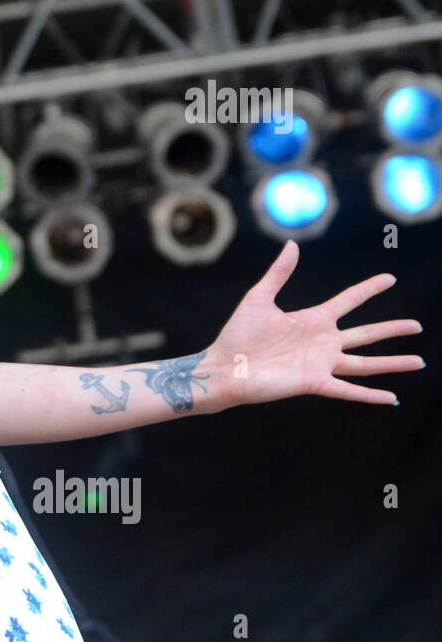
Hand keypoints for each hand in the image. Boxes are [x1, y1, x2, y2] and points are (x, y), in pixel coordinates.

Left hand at [207, 240, 423, 406]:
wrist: (223, 367)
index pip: (348, 301)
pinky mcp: (314, 383)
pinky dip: (370, 395)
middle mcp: (322, 342)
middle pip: (366, 334)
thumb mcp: (258, 298)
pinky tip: (392, 397)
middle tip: (418, 325)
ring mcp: (320, 363)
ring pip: (366, 364)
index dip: (369, 289)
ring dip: (392, 363)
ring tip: (419, 361)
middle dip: (392, 329)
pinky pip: (349, 390)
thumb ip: (278, 273)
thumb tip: (293, 244)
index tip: (390, 279)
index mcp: (312, 320)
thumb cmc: (237, 335)